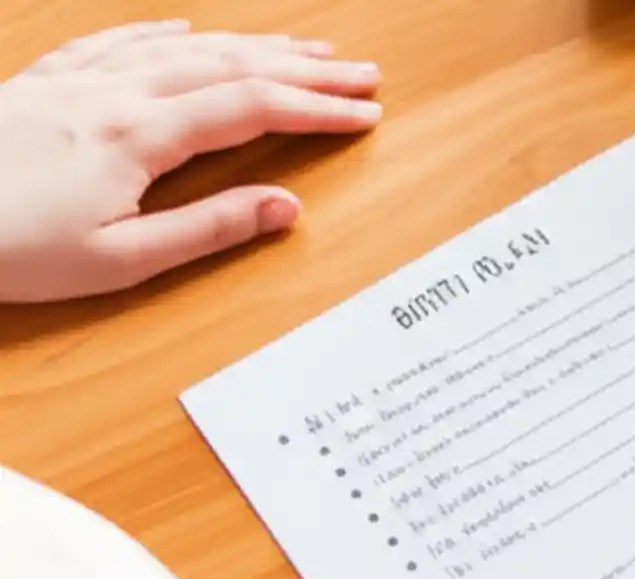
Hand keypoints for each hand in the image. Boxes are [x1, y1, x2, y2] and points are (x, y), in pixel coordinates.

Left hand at [0, 20, 380, 302]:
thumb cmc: (8, 249)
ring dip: (252, 44)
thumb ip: (208, 229)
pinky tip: (186, 28)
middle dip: (305, 70)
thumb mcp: (119, 260)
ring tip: (304, 47)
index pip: (254, 109)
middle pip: (232, 66)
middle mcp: (116, 94)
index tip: (366, 113)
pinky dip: (162, 32)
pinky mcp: (44, 83)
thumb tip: (286, 208)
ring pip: (184, 47)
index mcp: (139, 136)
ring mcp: (78, 82)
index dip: (317, 109)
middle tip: (361, 72)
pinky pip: (116, 41)